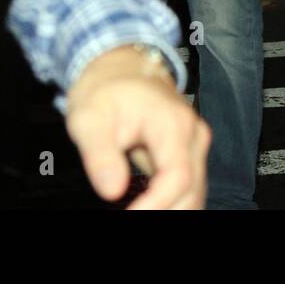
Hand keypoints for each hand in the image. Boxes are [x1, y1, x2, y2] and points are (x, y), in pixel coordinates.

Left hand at [65, 45, 209, 209]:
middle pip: (192, 191)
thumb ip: (100, 156)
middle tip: (131, 213)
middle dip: (165, 211)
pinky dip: (171, 204)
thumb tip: (112, 191)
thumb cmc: (107, 90)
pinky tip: (148, 207)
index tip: (129, 215)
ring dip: (171, 209)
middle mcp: (192, 135)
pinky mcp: (188, 152)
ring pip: (194, 193)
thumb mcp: (89, 119)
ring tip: (138, 210)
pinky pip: (188, 187)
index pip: (178, 177)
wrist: (122, 68)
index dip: (156, 205)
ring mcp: (194, 144)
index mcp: (173, 125)